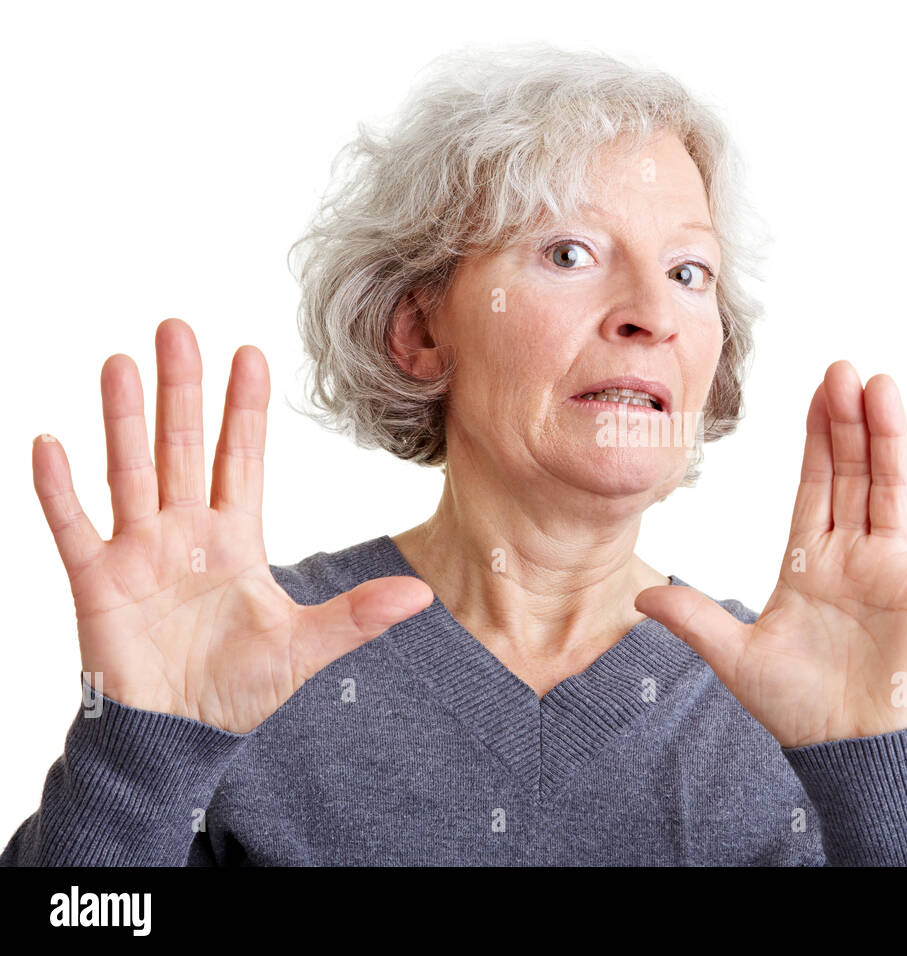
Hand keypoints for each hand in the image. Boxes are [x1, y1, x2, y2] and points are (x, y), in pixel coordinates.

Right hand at [32, 318, 432, 732]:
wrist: (183, 735)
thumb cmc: (242, 688)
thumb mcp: (306, 648)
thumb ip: (357, 616)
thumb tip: (422, 596)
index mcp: (235, 538)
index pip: (241, 458)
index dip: (244, 409)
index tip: (250, 353)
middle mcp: (184, 533)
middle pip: (182, 447)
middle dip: (182, 390)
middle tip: (178, 327)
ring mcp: (137, 552)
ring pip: (129, 471)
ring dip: (123, 419)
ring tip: (121, 363)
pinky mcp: (97, 582)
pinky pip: (72, 527)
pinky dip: (59, 489)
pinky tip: (50, 442)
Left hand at [636, 361, 906, 747]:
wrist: (848, 753)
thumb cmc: (799, 708)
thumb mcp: (736, 658)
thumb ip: (695, 620)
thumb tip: (641, 595)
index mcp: (809, 561)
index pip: (813, 484)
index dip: (816, 438)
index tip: (818, 390)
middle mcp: (854, 555)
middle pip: (853, 474)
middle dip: (847, 423)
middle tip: (843, 369)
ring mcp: (894, 569)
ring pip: (895, 489)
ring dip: (891, 439)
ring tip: (884, 387)